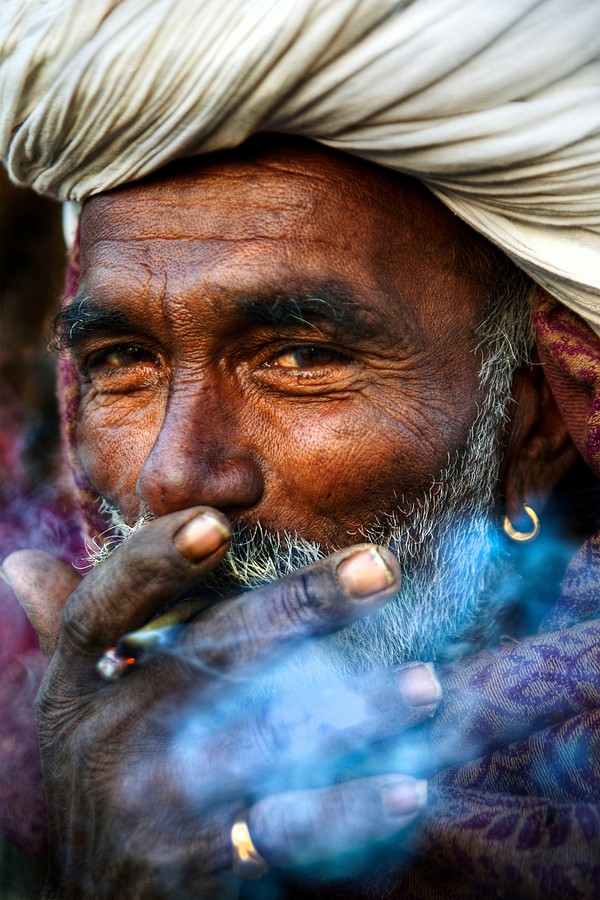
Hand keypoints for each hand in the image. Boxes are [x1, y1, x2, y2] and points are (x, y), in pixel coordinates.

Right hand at [4, 507, 438, 899]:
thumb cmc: (100, 786)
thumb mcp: (73, 712)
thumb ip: (66, 631)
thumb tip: (18, 565)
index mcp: (76, 690)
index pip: (101, 610)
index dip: (153, 563)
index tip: (220, 524)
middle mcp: (109, 742)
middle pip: (208, 654)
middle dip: (300, 607)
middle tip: (382, 567)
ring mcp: (156, 807)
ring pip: (265, 738)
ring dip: (352, 710)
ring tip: (426, 686)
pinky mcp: (201, 868)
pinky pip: (287, 830)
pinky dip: (347, 810)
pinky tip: (407, 788)